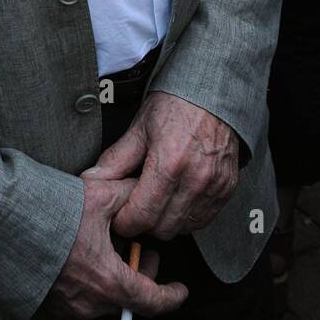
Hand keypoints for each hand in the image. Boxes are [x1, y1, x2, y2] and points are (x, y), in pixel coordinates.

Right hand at [46, 175, 187, 319]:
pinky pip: (81, 295)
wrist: (5, 222)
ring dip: (114, 274)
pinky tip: (84, 251)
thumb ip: (129, 193)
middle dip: (140, 274)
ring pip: (104, 295)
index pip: (151, 301)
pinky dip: (91, 278)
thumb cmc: (51, 212)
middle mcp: (90, 300)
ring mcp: (68, 304)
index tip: (179, 290)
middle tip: (140, 250)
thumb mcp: (100, 195)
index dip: (170, 296)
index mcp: (109, 281)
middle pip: (128, 296)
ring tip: (108, 244)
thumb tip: (142, 189)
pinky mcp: (50, 300)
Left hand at [95, 91, 238, 240]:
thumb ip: (116, 159)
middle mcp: (196, 178)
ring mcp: (215, 186)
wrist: (213, 92)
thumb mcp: (140, 127)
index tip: (118, 217)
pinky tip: (176, 198)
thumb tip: (92, 179)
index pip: (142, 215)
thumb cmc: (176, 104)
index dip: (125, 222)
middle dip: (144, 224)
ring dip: (166, 222)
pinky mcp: (227, 189)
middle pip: (163, 228)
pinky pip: (203, 220)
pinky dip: (187, 217)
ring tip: (155, 200)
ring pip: (183, 227)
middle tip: (134, 208)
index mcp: (170, 162)